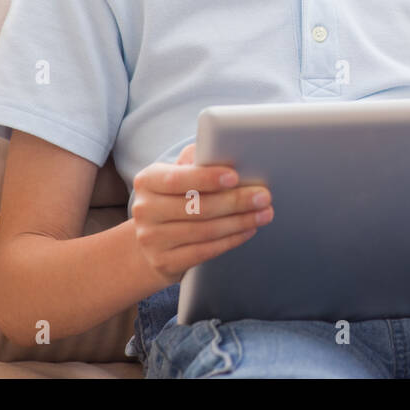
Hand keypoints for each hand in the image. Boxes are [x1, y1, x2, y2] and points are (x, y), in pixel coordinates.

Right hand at [130, 142, 273, 286]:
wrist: (151, 241)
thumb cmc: (175, 197)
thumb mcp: (178, 173)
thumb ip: (196, 160)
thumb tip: (224, 147)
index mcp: (148, 180)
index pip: (177, 179)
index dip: (207, 178)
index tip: (235, 176)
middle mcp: (145, 209)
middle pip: (197, 207)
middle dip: (235, 201)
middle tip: (264, 196)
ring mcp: (151, 239)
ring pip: (204, 231)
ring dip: (239, 222)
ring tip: (264, 213)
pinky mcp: (163, 262)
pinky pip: (203, 252)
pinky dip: (230, 240)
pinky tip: (248, 230)